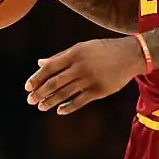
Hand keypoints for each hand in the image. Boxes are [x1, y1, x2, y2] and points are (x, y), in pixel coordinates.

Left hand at [24, 38, 144, 114]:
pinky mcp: (99, 90)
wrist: (130, 55)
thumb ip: (60, 56)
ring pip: (65, 93)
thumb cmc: (103, 50)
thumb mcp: (82, 48)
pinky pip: (79, 101)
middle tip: (30, 100)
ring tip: (41, 106)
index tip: (27, 87)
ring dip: (51, 101)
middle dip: (40, 92)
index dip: (37, 78)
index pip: (50, 67)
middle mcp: (81, 66)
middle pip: (55, 82)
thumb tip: (40, 63)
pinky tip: (60, 110)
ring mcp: (90, 79)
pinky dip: (68, 107)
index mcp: (75, 53)